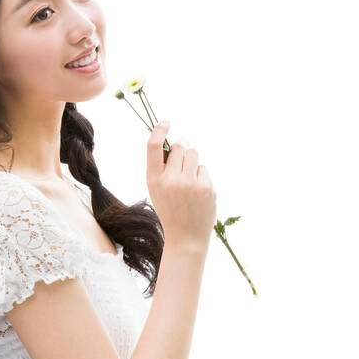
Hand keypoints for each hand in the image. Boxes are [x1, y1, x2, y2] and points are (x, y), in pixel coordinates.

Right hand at [145, 119, 214, 251]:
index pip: (153, 147)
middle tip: (182, 156)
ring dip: (192, 160)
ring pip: (194, 153)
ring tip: (189, 178)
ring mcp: (190, 183)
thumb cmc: (170, 211)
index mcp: (153, 180)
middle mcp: (170, 179)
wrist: (186, 237)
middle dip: (182, 147)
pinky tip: (197, 191)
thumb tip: (175, 143)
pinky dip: (201, 176)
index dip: (159, 130)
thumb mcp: (157, 190)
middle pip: (179, 146)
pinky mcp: (206, 187)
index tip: (166, 122)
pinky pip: (203, 168)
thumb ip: (162, 168)